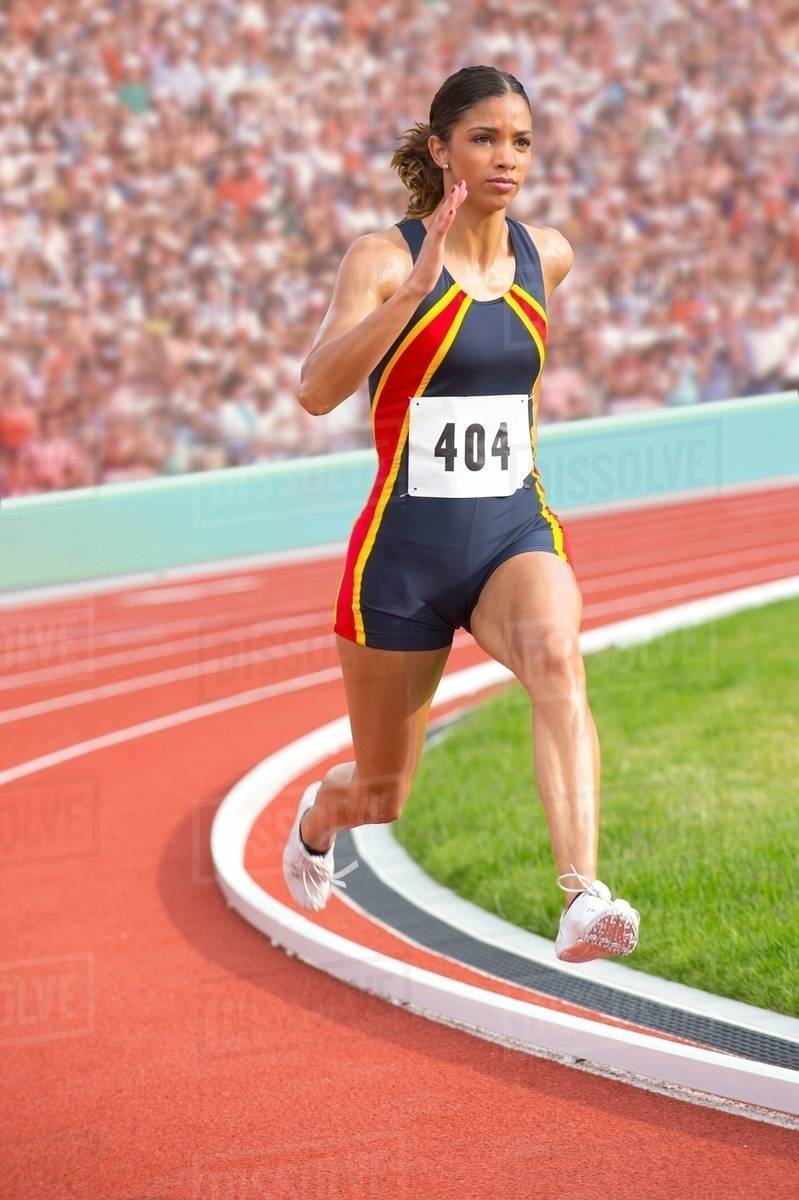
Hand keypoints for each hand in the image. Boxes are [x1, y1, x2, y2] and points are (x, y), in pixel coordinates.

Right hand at [405, 180, 467, 295]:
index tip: (462, 190)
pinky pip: (441, 230)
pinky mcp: (434, 246)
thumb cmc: (426, 273)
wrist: (418, 284)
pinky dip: (446, 220)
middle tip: (463, 182)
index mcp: (435, 235)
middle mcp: (433, 234)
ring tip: (458, 189)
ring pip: (443, 217)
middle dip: (454, 196)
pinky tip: (452, 210)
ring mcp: (433, 239)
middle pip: (445, 211)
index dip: (454, 202)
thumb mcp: (435, 256)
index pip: (446, 215)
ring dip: (451, 202)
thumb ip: (436, 247)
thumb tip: (438, 245)